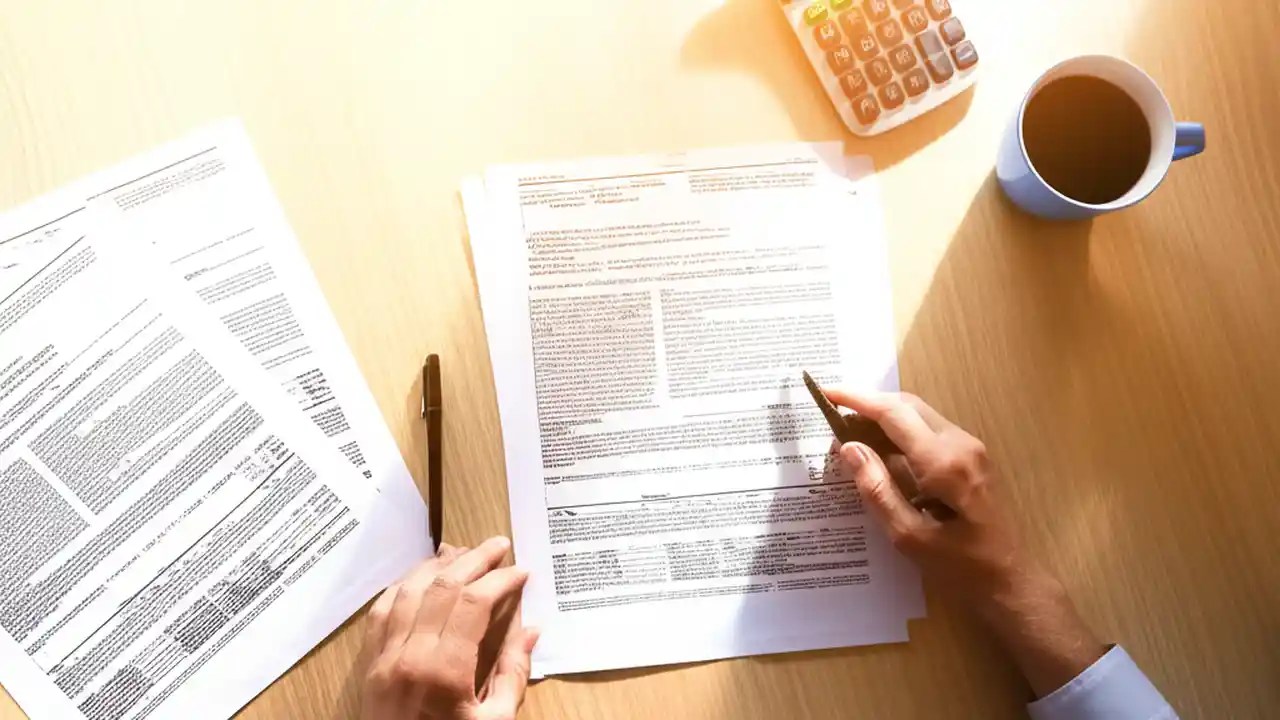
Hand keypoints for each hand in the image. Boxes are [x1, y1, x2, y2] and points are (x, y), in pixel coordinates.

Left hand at [359, 537, 538, 719]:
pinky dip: (403, 586)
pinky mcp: (369, 663)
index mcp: (444, 670)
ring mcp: (384, 656)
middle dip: (474, 560)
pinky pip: (382, 610)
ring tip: (464, 551)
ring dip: (438, 565)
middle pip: (442, 587)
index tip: (522, 571)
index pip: (473, 603)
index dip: (500, 580)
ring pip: (409, 590)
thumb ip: (512, 675)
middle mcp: (409, 654)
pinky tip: (421, 576)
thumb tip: (530, 632)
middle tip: (499, 545)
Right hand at [826, 388, 1104, 697]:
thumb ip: (877, 490)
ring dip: (885, 417)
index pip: (893, 414)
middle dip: (868, 404)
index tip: (826, 392)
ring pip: (920, 415)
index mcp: (943, 462)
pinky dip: (901, 431)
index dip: (857, 399)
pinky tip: (882, 451)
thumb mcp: (909, 537)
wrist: (1011, 580)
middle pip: (907, 405)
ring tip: (850, 434)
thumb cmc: (961, 567)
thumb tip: (848, 448)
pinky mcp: (973, 458)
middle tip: (833, 415)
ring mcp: (971, 449)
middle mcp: (961, 444)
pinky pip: (930, 431)